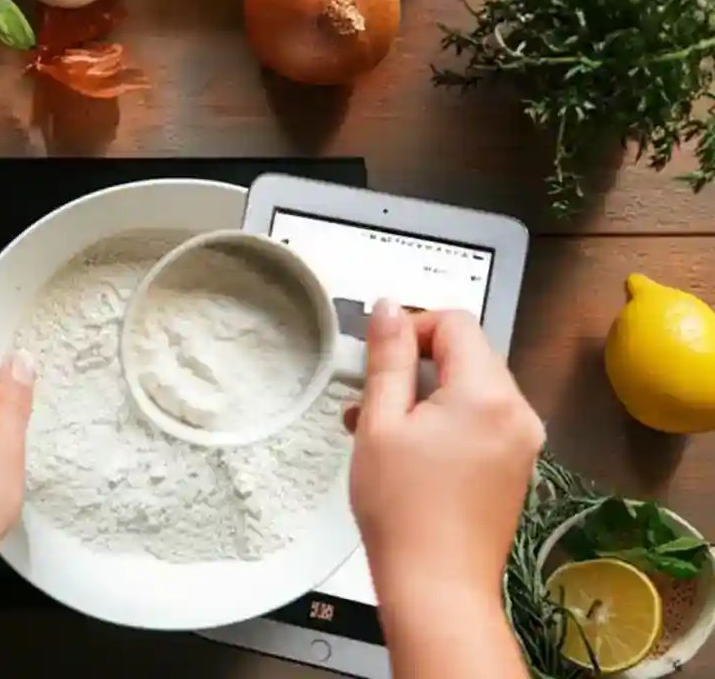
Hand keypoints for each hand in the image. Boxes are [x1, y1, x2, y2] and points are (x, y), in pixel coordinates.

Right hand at [347, 300, 544, 603]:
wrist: (437, 585)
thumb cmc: (402, 509)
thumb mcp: (381, 423)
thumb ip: (388, 358)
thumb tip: (388, 307)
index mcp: (487, 393)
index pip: (455, 322)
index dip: (411, 329)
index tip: (376, 359)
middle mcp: (518, 411)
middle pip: (468, 353)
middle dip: (417, 365)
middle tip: (370, 397)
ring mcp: (523, 440)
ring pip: (473, 388)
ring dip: (427, 394)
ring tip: (381, 429)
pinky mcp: (517, 465)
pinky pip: (482, 420)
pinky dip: (446, 421)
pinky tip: (409, 451)